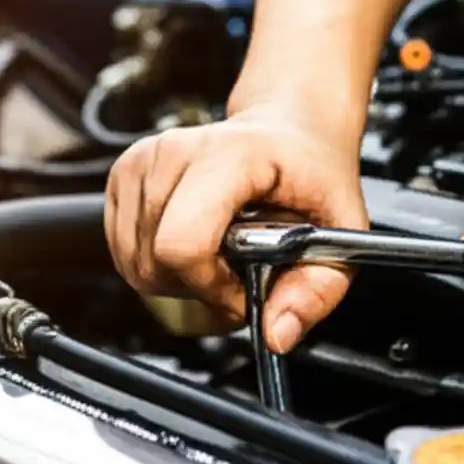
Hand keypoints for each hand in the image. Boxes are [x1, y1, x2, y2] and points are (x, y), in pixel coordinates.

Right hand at [105, 103, 366, 351]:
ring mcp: (143, 161)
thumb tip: (278, 334)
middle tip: (235, 276)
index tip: (244, 287)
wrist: (288, 129)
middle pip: (154, 261)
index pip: (183, 244)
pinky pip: (123, 250)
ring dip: (176, 279)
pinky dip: (156, 264)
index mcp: (231, 155)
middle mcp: (176, 151)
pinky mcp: (123, 174)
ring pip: (134, 262)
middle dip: (196, 289)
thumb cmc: (310, 171)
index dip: (212, 287)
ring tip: (218, 259)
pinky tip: (194, 245)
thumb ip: (315, 291)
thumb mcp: (340, 231)